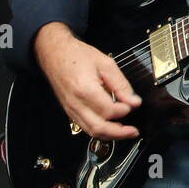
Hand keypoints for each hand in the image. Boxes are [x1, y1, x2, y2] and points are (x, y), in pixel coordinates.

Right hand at [34, 22, 140, 138]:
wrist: (55, 52)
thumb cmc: (76, 55)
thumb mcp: (105, 64)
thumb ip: (121, 84)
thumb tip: (133, 101)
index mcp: (85, 90)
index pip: (108, 110)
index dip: (124, 110)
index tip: (133, 104)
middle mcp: (75, 103)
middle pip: (99, 128)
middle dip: (119, 133)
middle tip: (133, 131)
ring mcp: (70, 109)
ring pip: (91, 131)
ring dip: (110, 135)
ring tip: (125, 132)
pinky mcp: (69, 110)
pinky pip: (85, 126)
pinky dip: (99, 130)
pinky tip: (110, 127)